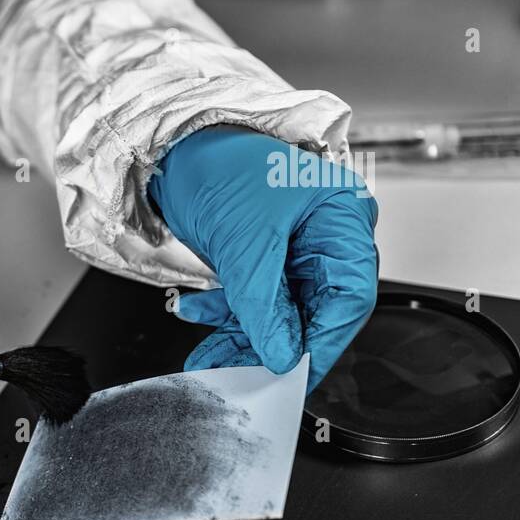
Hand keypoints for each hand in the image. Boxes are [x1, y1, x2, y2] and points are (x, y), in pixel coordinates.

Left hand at [148, 126, 378, 391]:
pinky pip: (250, 296)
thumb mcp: (247, 243)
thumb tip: (283, 353)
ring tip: (210, 357)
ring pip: (277, 308)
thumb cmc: (220, 164)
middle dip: (274, 342)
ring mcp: (291, 245)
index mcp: (342, 218)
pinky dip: (222, 311)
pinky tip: (194, 314)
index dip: (324, 339)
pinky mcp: (259, 253)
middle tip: (247, 373)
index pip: (349, 295)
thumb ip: (265, 306)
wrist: (170, 146)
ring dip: (240, 334)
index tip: (297, 371)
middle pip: (313, 306)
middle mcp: (323, 233)